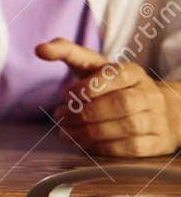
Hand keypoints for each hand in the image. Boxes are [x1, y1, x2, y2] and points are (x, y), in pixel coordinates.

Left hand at [38, 38, 180, 157]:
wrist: (155, 111)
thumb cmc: (112, 87)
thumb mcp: (93, 66)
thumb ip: (67, 53)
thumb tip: (39, 49)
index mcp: (132, 72)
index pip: (113, 75)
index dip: (86, 87)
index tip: (64, 95)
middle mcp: (148, 94)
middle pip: (121, 103)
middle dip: (85, 113)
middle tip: (60, 117)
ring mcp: (156, 118)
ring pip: (127, 126)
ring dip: (90, 132)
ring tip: (66, 132)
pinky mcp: (157, 141)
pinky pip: (132, 147)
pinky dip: (104, 147)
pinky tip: (85, 144)